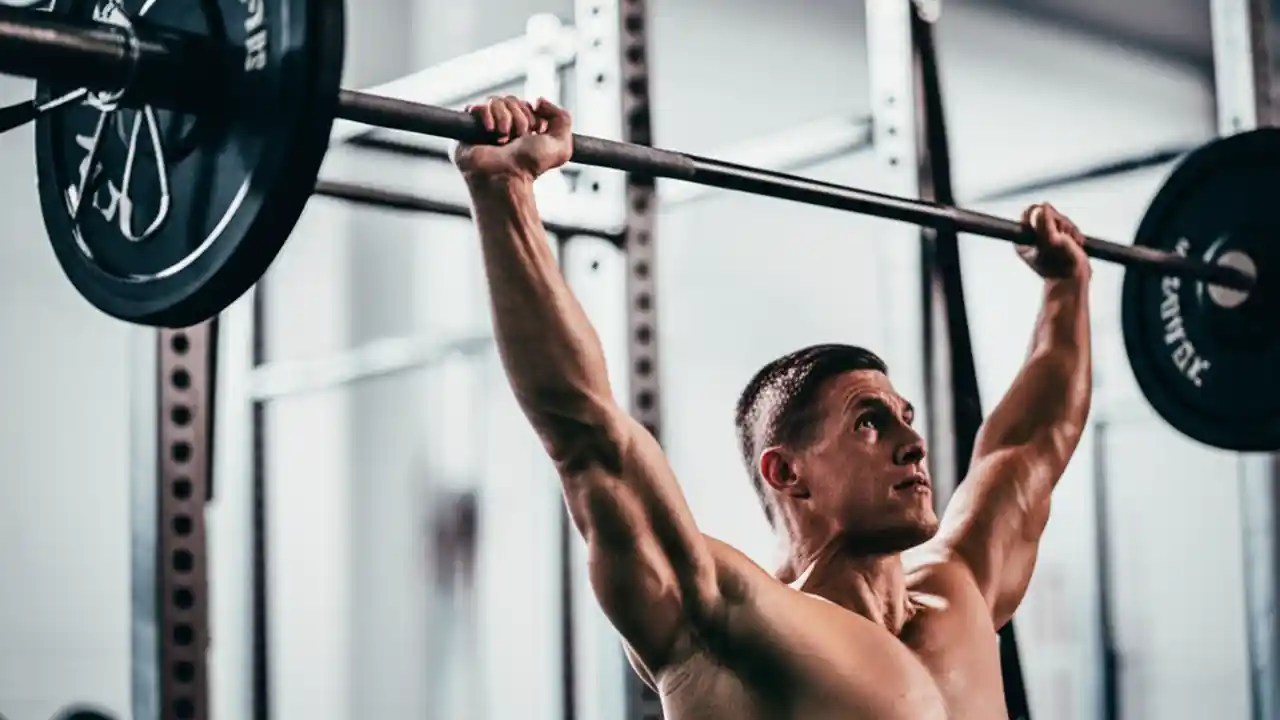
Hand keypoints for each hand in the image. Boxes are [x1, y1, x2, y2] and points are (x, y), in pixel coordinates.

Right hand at [453, 96, 572, 181]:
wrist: (506, 177)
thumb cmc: (531, 166)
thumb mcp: (562, 146)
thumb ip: (562, 118)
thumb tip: (537, 100)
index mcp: (523, 128)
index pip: (524, 103)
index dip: (530, 114)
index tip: (533, 132)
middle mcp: (503, 126)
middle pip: (509, 99)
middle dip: (518, 117)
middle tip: (518, 138)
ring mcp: (485, 126)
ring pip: (494, 100)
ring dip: (504, 118)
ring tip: (503, 138)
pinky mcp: (467, 129)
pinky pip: (475, 108)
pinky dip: (485, 115)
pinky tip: (490, 131)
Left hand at [1016, 203, 1090, 280]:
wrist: (1071, 280)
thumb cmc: (1058, 267)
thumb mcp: (1049, 242)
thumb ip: (1045, 224)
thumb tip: (1042, 207)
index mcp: (1024, 238)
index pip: (1029, 213)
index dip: (1042, 212)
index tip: (1050, 217)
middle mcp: (1034, 236)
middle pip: (1047, 214)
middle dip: (1060, 223)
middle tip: (1063, 235)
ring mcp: (1048, 237)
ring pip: (1060, 219)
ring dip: (1069, 229)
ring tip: (1072, 242)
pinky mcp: (1060, 238)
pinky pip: (1069, 227)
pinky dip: (1075, 233)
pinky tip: (1077, 243)